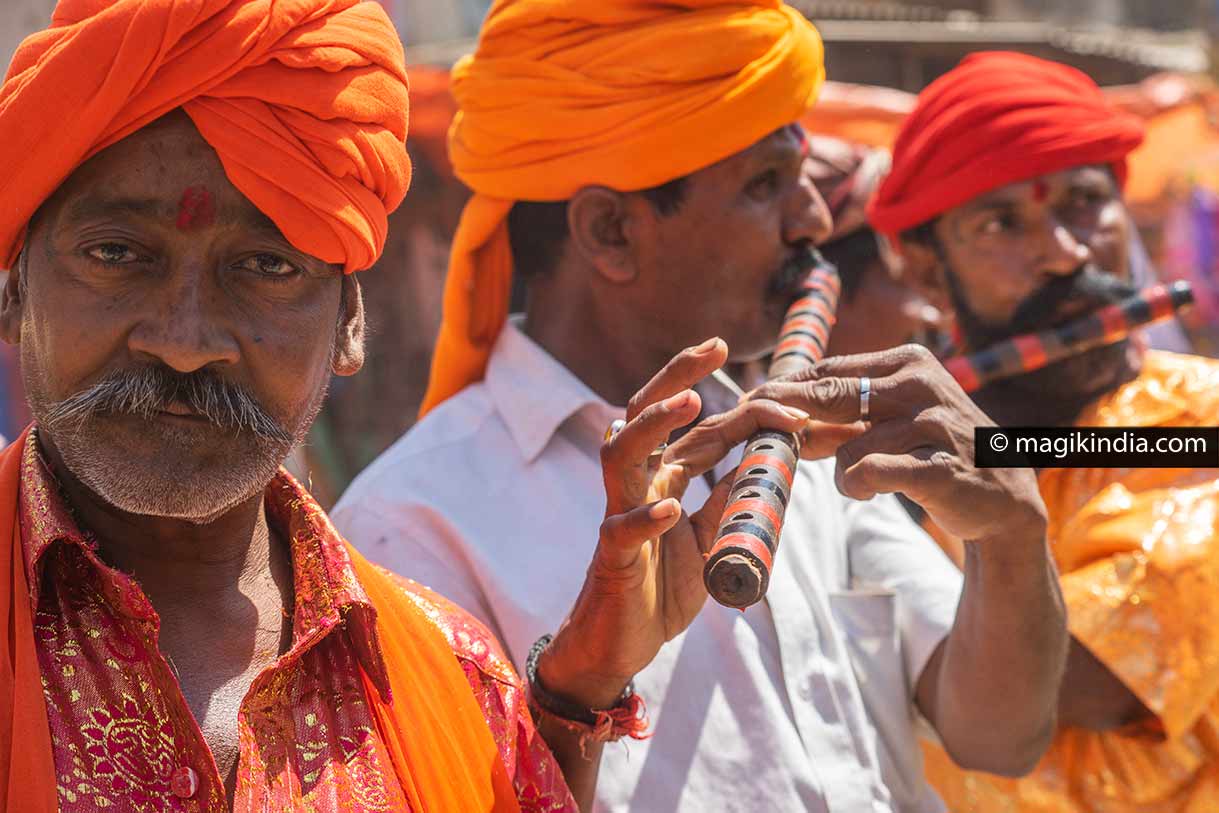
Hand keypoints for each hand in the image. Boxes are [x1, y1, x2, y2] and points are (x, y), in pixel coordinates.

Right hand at [538, 338, 808, 707]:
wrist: (620, 642)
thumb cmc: (660, 585)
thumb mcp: (710, 536)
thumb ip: (728, 499)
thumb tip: (762, 463)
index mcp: (664, 476)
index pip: (700, 429)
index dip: (744, 412)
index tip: (792, 404)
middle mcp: (638, 484)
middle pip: (645, 414)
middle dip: (677, 377)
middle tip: (715, 349)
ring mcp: (619, 514)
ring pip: (622, 454)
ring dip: (654, 425)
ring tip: (689, 403)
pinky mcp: (611, 556)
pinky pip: (621, 528)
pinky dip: (644, 515)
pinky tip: (669, 507)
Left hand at [752, 344, 1047, 544]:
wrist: (1002, 496)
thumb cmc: (933, 450)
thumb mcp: (893, 418)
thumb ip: (841, 414)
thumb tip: (775, 410)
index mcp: (908, 362)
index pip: (829, 370)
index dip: (785, 389)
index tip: (752, 403)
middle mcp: (921, 385)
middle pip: (830, 396)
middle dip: (788, 416)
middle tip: (762, 434)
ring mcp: (934, 425)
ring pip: (847, 448)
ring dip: (842, 472)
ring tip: (864, 479)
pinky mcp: (939, 467)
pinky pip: (868, 473)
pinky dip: (857, 486)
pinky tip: (870, 490)